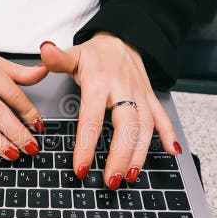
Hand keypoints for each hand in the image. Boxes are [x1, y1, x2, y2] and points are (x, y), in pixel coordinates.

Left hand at [40, 33, 180, 189]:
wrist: (123, 38)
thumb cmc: (96, 54)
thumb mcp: (74, 54)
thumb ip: (58, 59)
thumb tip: (45, 51)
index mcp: (100, 83)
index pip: (92, 118)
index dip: (87, 145)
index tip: (81, 167)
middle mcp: (123, 90)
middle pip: (126, 126)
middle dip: (120, 155)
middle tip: (111, 180)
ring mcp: (139, 95)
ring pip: (145, 126)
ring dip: (140, 153)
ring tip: (130, 176)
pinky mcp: (150, 98)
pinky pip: (162, 116)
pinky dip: (169, 134)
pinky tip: (171, 152)